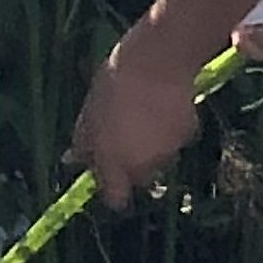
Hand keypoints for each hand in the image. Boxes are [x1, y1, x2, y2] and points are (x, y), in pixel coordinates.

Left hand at [70, 43, 203, 210]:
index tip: (111, 180)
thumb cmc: (113, 89)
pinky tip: (166, 111)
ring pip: (162, 159)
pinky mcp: (190, 133)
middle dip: (136, 167)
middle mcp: (144, 164)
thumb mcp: (88, 118)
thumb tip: (72, 160)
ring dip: (155, 149)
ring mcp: (169, 149)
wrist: (155, 65)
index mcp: (114, 162)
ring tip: (148, 121)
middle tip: (127, 142)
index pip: (116, 198)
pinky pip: (179, 140)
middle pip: (142, 180)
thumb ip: (83, 146)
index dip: (114, 192)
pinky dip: (173, 132)